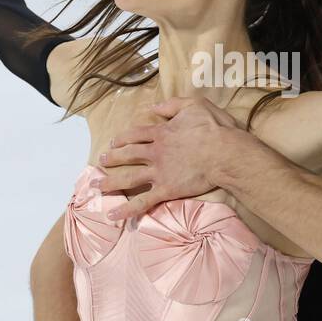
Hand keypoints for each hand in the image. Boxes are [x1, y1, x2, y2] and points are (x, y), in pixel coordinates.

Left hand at [97, 97, 240, 221]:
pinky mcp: (166, 190)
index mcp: (161, 133)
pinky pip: (143, 201)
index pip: (136, 135)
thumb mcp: (194, 105)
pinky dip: (127, 209)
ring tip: (97, 185)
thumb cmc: (214, 128)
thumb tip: (154, 106)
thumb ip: (173, 105)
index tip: (113, 142)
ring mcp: (159, 172)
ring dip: (111, 182)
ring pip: (129, 178)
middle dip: (112, 158)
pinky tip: (113, 215)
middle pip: (127, 155)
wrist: (224, 153)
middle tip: (101, 161)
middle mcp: (155, 152)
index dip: (123, 138)